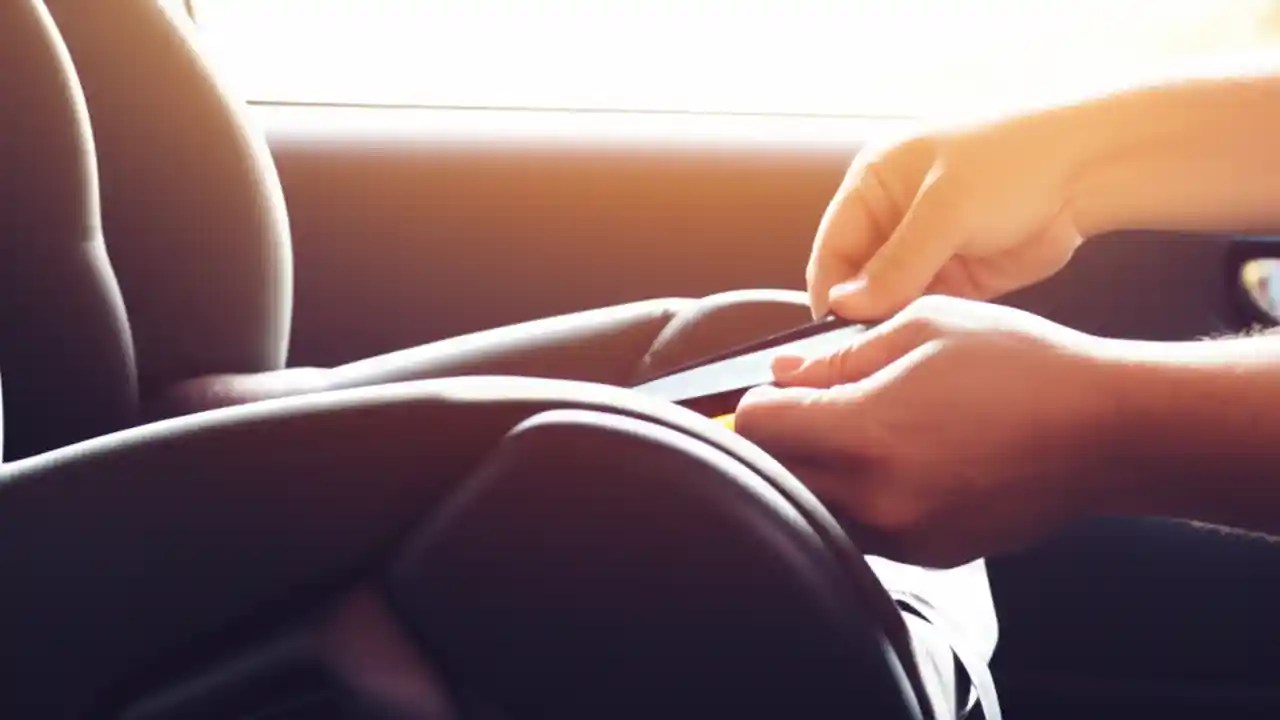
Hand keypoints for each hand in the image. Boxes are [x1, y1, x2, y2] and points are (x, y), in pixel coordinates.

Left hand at [734, 296, 1118, 567]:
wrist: (1105, 432)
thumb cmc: (1019, 365)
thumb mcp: (923, 328)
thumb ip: (838, 355)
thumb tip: (782, 372)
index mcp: (866, 433)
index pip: (758, 429)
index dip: (760, 401)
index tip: (782, 389)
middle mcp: (876, 497)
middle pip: (777, 476)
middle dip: (781, 440)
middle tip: (811, 409)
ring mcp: (903, 535)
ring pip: (816, 510)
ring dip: (816, 474)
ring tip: (860, 434)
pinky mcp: (929, 555)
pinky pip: (862, 531)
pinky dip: (858, 500)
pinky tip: (898, 464)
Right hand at [807, 113, 1092, 319]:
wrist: (1089, 171)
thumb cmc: (1014, 163)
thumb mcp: (946, 210)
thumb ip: (895, 264)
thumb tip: (845, 304)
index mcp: (874, 182)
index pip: (832, 244)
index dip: (830, 287)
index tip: (832, 329)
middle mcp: (892, 216)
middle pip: (856, 276)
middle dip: (861, 308)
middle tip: (867, 343)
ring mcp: (924, 247)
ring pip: (889, 297)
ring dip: (892, 319)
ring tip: (898, 342)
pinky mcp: (955, 274)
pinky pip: (923, 306)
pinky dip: (921, 322)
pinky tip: (925, 335)